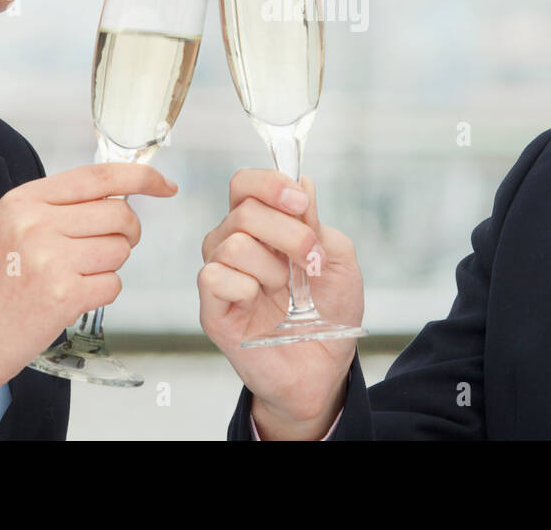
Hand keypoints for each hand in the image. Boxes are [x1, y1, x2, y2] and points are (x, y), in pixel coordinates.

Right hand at [0, 162, 176, 437]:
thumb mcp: (11, 227)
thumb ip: (58, 206)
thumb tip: (119, 193)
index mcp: (23, 200)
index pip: (99, 176)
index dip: (141, 177)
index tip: (164, 185)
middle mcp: (35, 224)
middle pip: (119, 214)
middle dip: (125, 233)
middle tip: (101, 251)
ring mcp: (49, 259)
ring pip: (120, 250)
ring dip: (108, 267)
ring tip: (73, 277)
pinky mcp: (62, 295)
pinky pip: (113, 285)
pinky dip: (101, 293)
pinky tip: (71, 299)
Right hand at [198, 170, 362, 438]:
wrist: (325, 367)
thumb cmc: (329, 312)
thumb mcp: (338, 261)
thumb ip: (317, 223)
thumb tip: (303, 183)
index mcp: (263, 225)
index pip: (246, 184)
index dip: (270, 184)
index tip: (300, 204)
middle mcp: (234, 243)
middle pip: (244, 210)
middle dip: (288, 234)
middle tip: (312, 262)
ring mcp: (221, 275)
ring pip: (233, 244)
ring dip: (272, 268)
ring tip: (286, 292)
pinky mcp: (212, 308)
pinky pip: (214, 277)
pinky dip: (246, 287)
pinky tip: (260, 303)